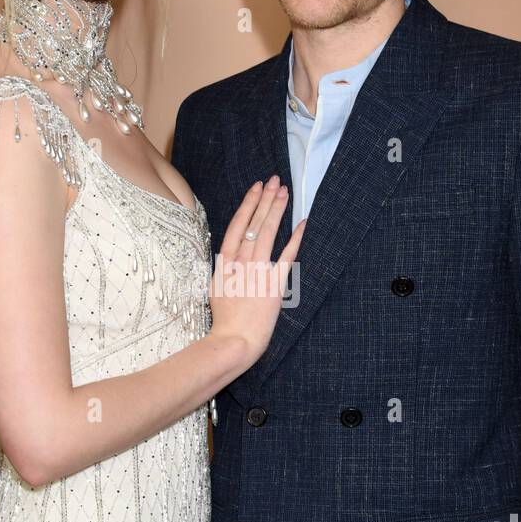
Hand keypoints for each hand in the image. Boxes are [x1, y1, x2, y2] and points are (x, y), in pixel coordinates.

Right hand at [208, 176, 305, 369]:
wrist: (234, 340)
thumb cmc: (225, 321)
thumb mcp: (216, 289)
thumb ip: (225, 270)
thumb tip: (232, 255)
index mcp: (225, 263)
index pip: (238, 225)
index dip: (248, 204)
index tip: (256, 188)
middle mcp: (241, 262)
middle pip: (254, 223)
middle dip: (265, 200)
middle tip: (275, 181)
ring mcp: (258, 271)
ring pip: (268, 233)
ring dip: (277, 210)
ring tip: (284, 192)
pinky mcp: (275, 284)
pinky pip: (287, 256)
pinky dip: (296, 238)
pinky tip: (303, 223)